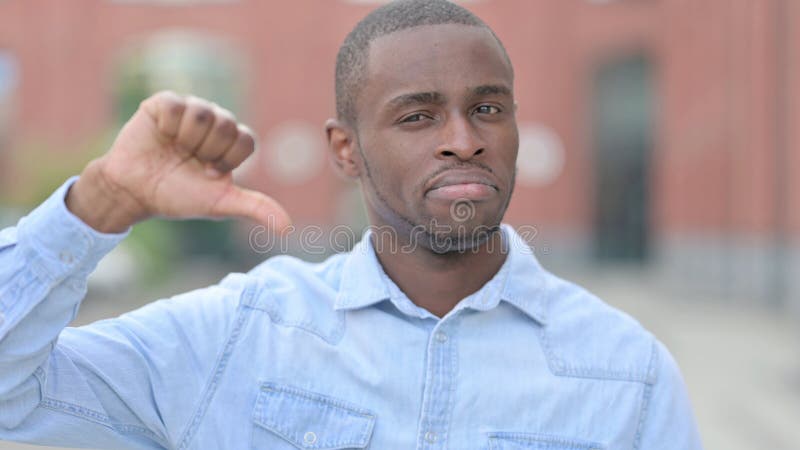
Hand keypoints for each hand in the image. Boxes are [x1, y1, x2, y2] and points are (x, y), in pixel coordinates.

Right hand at [66, 91, 290, 233]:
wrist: (134, 192)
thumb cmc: (178, 196)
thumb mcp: (220, 203)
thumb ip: (256, 208)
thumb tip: (287, 229)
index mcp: (230, 143)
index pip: (246, 140)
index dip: (228, 159)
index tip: (211, 173)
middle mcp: (214, 124)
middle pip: (226, 124)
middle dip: (207, 150)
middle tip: (190, 161)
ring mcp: (190, 110)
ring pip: (204, 111)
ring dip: (188, 139)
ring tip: (176, 149)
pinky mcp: (165, 103)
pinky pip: (177, 105)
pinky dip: (168, 127)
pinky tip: (161, 136)